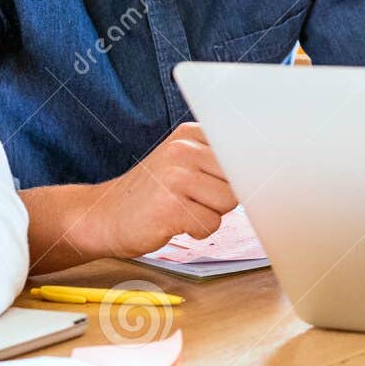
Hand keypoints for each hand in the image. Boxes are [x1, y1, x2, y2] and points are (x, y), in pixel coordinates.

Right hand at [85, 123, 237, 257]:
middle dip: (223, 196)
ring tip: (183, 210)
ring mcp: (175, 177)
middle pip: (238, 178)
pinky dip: (197, 231)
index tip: (243, 177)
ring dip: (210, 214)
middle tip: (195, 199)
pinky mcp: (170, 208)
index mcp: (189, 134)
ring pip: (227, 202)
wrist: (101, 215)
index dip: (245, 170)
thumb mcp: (180, 162)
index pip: (241, 148)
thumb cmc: (150, 193)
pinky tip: (174, 223)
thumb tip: (263, 171)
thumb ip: (216, 160)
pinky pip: (210, 224)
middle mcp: (182, 150)